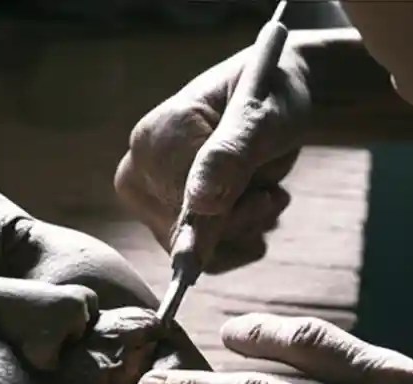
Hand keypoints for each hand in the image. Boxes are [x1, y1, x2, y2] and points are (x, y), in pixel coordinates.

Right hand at [114, 41, 311, 272]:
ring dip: (247, 230)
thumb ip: (230, 156)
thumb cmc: (270, 93)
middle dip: (241, 222)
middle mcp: (139, 173)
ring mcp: (150, 199)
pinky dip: (241, 241)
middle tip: (271, 193)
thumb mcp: (262, 118)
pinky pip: (205, 260)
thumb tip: (199, 204)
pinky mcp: (166, 219)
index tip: (269, 192)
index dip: (235, 211)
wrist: (273, 94)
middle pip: (188, 238)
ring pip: (199, 253)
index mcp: (151, 142)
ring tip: (267, 195)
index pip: (186, 213)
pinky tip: (256, 210)